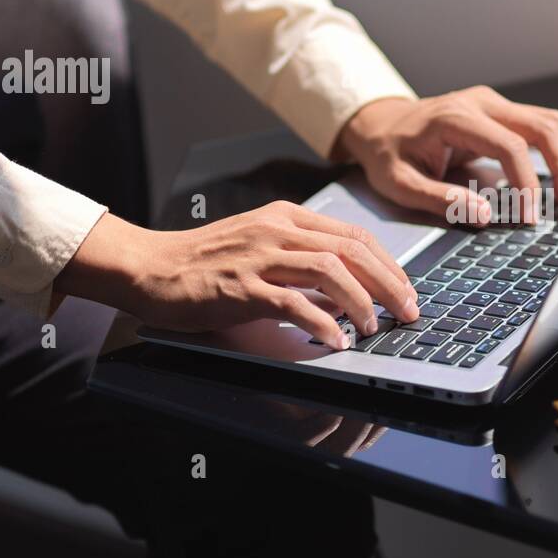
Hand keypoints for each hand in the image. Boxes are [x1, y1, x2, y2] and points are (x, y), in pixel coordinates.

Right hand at [55, 205, 418, 348]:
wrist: (150, 267)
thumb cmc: (206, 262)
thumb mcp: (261, 246)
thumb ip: (302, 260)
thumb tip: (348, 290)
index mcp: (287, 217)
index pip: (354, 236)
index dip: (388, 265)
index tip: (406, 290)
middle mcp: (277, 230)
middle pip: (351, 251)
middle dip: (388, 283)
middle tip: (407, 311)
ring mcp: (258, 257)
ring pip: (329, 271)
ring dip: (361, 301)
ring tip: (374, 327)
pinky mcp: (240, 286)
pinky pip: (292, 303)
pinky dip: (321, 322)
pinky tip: (336, 339)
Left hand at [337, 87, 557, 223]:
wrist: (380, 124)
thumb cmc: (388, 153)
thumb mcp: (400, 183)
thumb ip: (440, 199)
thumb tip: (483, 214)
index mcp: (457, 118)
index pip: (510, 146)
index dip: (527, 183)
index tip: (531, 217)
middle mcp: (481, 104)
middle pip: (542, 127)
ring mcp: (495, 105)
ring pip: (550, 122)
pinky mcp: (502, 113)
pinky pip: (543, 126)